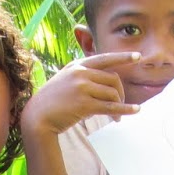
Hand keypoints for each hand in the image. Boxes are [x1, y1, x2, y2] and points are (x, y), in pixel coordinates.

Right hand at [21, 52, 139, 138]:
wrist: (36, 117)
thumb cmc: (51, 102)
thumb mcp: (64, 81)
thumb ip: (81, 77)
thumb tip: (105, 80)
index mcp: (76, 65)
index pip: (104, 58)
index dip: (123, 57)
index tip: (138, 56)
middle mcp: (80, 73)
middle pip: (113, 78)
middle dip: (120, 92)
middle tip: (121, 104)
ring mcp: (82, 88)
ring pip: (112, 92)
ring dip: (120, 105)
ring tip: (117, 118)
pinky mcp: (84, 104)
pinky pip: (110, 106)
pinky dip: (125, 109)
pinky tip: (134, 111)